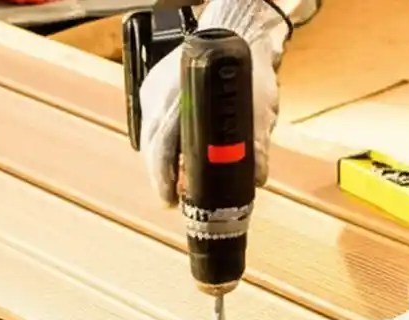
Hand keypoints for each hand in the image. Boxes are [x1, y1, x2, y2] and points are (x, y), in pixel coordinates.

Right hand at [137, 0, 288, 204]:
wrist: (241, 32)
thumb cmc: (250, 68)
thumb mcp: (259, 110)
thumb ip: (257, 146)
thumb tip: (257, 179)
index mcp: (179, 99)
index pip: (161, 146)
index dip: (162, 176)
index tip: (168, 198)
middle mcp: (160, 94)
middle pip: (150, 144)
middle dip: (159, 175)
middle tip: (171, 198)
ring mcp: (155, 88)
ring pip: (149, 134)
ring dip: (159, 160)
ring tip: (174, 181)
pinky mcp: (155, 86)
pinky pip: (152, 121)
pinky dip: (161, 141)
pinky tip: (174, 155)